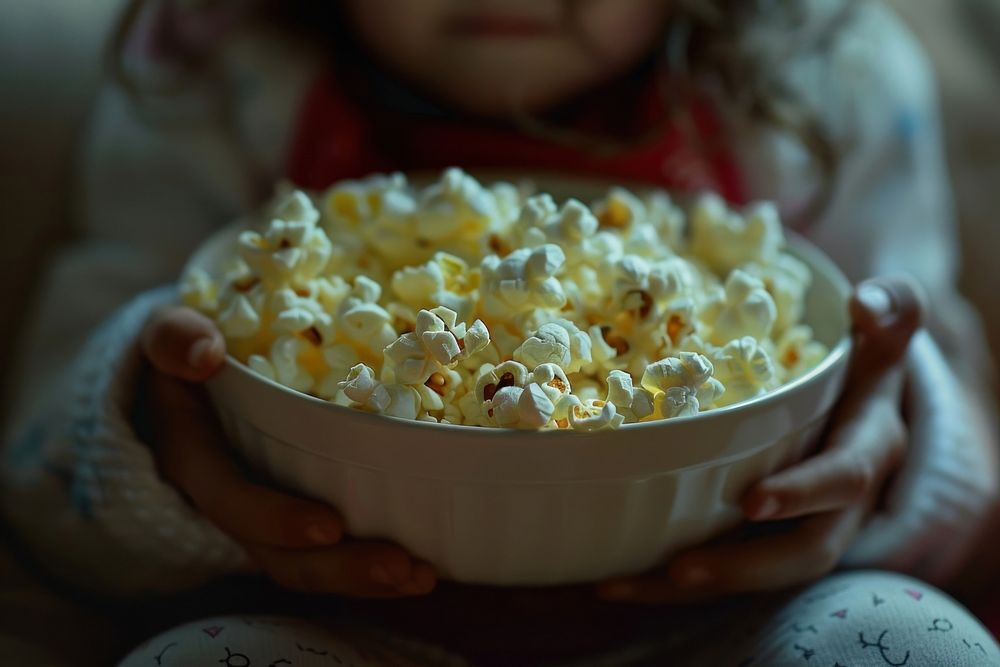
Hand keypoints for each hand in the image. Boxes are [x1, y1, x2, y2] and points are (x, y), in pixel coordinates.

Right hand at [138, 304, 436, 597]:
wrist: (197, 365)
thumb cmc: (193, 346)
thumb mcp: (169, 330)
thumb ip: (175, 338)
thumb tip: (203, 354)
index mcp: (195, 459)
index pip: (231, 501)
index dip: (277, 520)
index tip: (331, 527)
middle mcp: (230, 499)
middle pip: (279, 555)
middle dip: (340, 568)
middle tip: (401, 568)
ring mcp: (264, 515)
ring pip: (309, 564)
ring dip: (365, 578)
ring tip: (422, 576)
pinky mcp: (298, 512)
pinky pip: (332, 552)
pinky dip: (373, 562)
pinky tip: (425, 565)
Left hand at [596, 276, 924, 603]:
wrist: (865, 404)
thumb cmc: (864, 362)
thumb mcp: (885, 331)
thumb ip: (891, 309)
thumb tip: (866, 304)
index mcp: (867, 450)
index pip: (844, 478)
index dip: (803, 493)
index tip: (753, 502)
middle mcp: (839, 504)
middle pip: (802, 553)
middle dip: (743, 566)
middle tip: (681, 568)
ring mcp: (800, 525)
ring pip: (755, 572)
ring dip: (690, 585)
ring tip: (622, 585)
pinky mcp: (765, 536)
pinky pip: (725, 567)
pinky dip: (670, 581)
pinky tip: (613, 579)